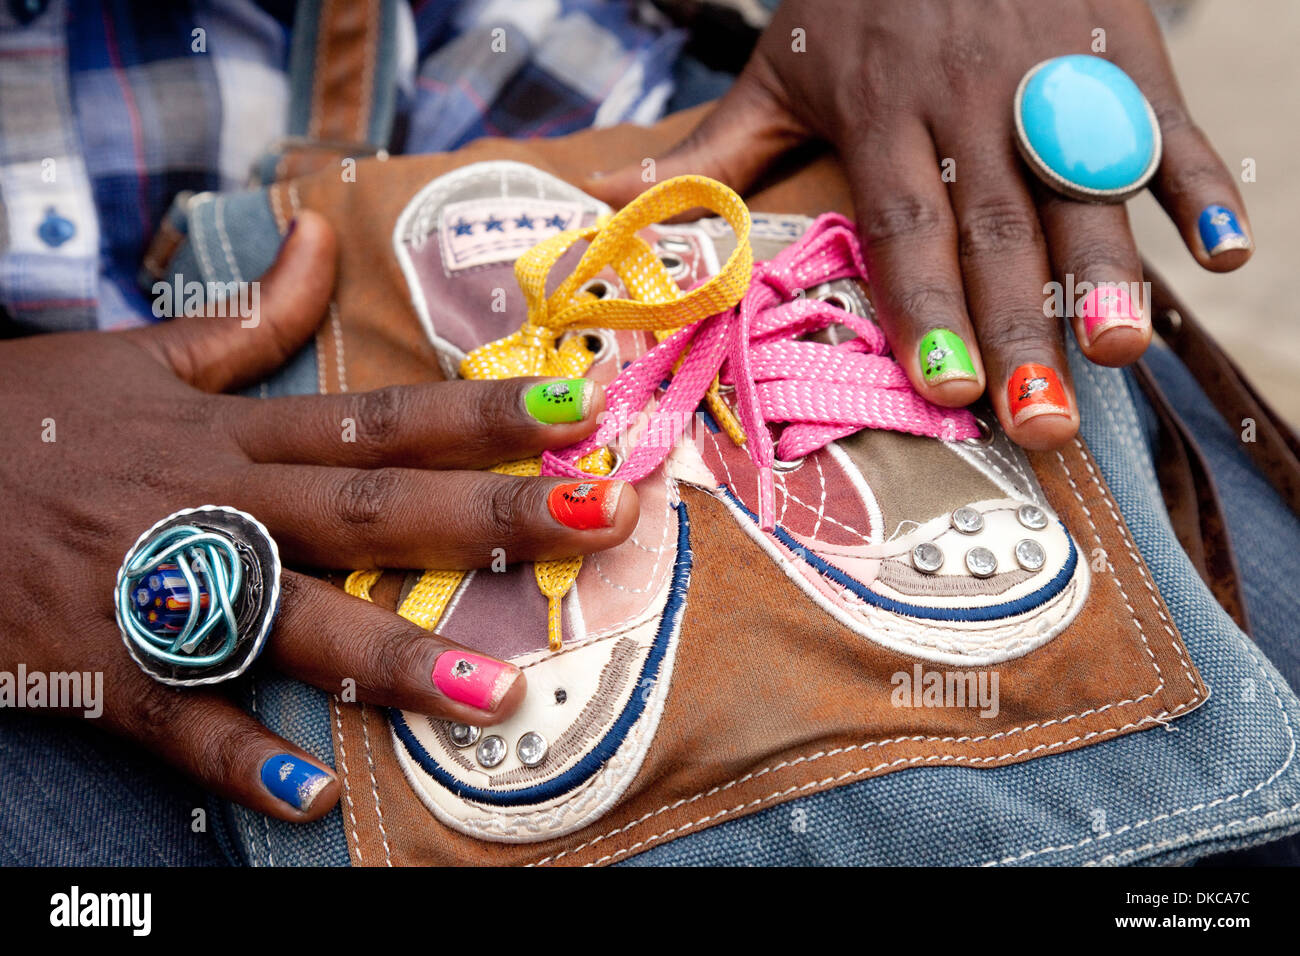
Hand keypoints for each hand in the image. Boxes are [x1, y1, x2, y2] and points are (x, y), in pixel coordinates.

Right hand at [0, 212, 637, 820]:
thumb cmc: (29, 421)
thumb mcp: (142, 354)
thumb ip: (252, 314)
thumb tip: (321, 233)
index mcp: (236, 434)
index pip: (384, 418)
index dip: (484, 414)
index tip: (581, 409)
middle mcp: (220, 505)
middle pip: (375, 510)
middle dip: (492, 515)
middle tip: (603, 518)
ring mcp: (163, 588)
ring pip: (293, 621)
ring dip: (390, 657)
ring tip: (494, 692)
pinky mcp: (101, 665)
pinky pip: (178, 720)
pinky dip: (238, 756)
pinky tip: (310, 794)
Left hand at [592, 0, 1251, 447]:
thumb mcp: (779, 66)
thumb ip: (709, 150)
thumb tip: (605, 201)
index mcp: (882, 111)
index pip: (903, 220)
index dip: (924, 302)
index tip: (941, 387)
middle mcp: (967, 100)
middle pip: (995, 224)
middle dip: (1017, 325)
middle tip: (1039, 423)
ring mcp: (1050, 74)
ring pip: (1082, 179)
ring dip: (1106, 269)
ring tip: (1119, 353)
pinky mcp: (1118, 48)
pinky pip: (1161, 119)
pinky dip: (1197, 180)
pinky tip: (1224, 252)